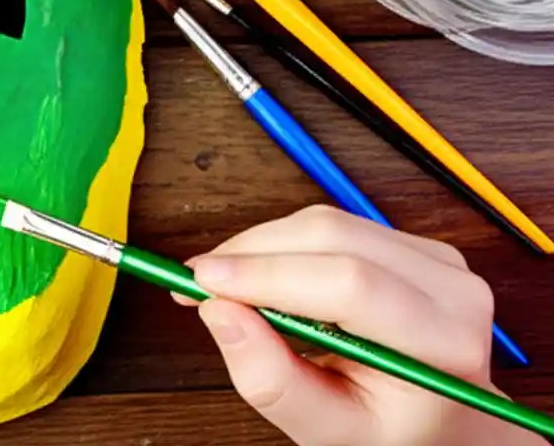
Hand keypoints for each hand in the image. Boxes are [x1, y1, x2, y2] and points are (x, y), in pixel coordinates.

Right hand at [179, 205, 541, 445]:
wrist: (449, 427)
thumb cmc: (395, 433)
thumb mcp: (329, 431)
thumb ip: (271, 380)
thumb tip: (218, 312)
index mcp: (445, 343)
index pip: (349, 284)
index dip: (267, 274)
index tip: (202, 281)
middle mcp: (452, 288)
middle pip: (332, 238)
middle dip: (250, 253)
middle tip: (195, 282)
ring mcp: (437, 258)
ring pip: (325, 222)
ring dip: (260, 246)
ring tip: (223, 285)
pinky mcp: (412, 243)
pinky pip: (332, 224)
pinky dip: (281, 244)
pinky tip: (259, 276)